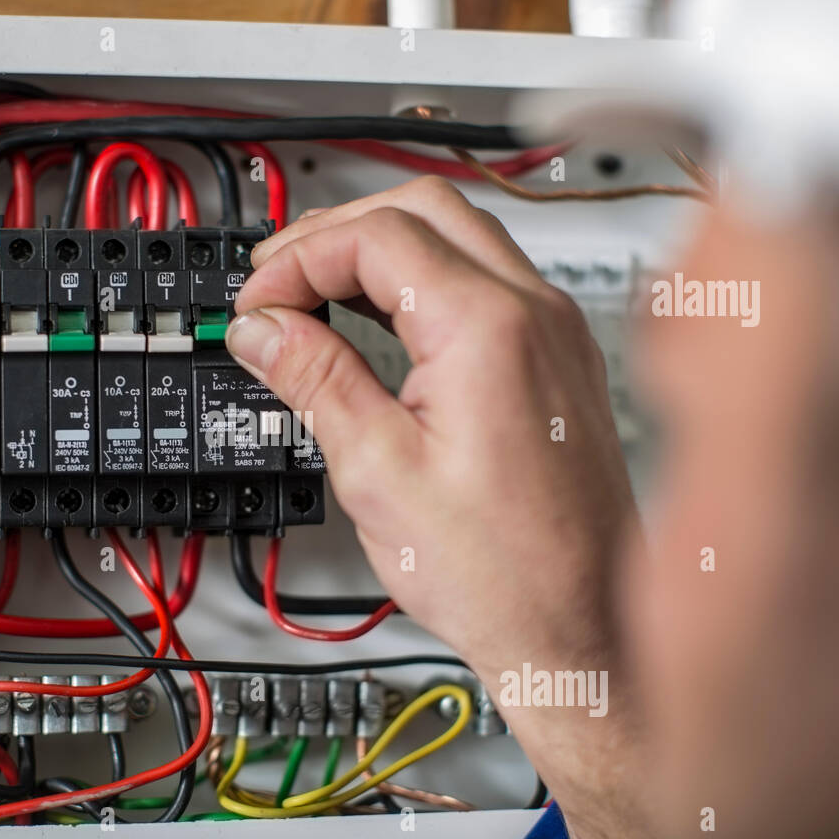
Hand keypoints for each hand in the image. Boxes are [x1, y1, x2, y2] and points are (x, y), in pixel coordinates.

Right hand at [229, 176, 655, 838]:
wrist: (580, 629)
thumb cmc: (504, 574)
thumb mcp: (377, 473)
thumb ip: (314, 380)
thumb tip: (263, 330)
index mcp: (489, 330)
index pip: (375, 236)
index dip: (298, 259)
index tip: (257, 306)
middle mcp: (537, 314)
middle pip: (422, 209)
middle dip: (336, 231)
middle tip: (277, 282)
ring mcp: (557, 333)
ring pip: (459, 235)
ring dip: (380, 248)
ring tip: (316, 296)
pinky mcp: (560, 361)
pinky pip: (488, 280)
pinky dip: (423, 281)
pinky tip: (380, 321)